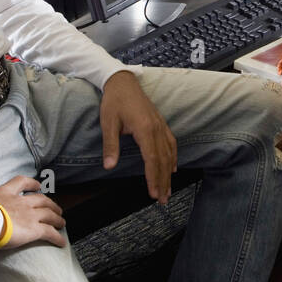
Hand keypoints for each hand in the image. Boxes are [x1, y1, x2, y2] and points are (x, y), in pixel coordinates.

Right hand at [0, 175, 65, 249]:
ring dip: (57, 218)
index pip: (21, 182)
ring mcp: (30, 215)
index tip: (38, 185)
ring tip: (61, 222)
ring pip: (49, 214)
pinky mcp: (34, 229)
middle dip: (50, 204)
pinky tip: (61, 242)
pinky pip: (50, 232)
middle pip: (42, 199)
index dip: (32, 183)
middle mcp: (21, 202)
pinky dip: (57, 237)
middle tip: (56, 209)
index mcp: (6, 193)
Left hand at [101, 70, 177, 204]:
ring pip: (169, 153)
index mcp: (145, 129)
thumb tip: (109, 166)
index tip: (153, 194)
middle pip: (163, 160)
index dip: (153, 178)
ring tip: (168, 190)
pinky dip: (173, 158)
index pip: (152, 159)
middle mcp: (157, 128)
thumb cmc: (114, 101)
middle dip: (163, 182)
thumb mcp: (108, 123)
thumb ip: (110, 145)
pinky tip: (173, 168)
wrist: (122, 81)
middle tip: (163, 199)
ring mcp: (161, 125)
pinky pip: (171, 143)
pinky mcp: (160, 123)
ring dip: (169, 173)